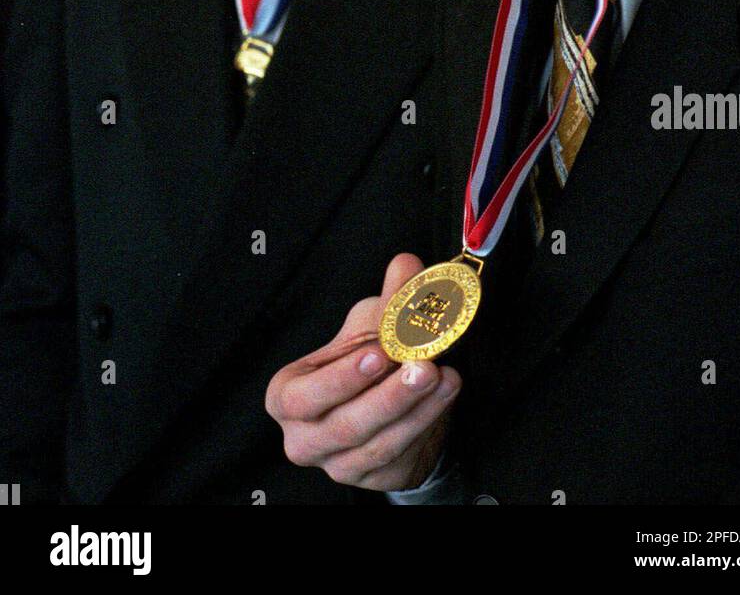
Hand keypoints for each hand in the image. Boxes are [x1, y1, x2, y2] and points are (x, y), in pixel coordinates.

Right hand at [265, 253, 461, 490]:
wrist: (383, 405)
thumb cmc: (364, 359)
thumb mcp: (369, 325)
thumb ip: (388, 298)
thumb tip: (406, 265)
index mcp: (288, 396)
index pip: (304, 395)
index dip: (340, 378)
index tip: (377, 353)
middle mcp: (304, 438)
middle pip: (344, 425)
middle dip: (388, 396)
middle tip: (422, 365)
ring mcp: (337, 465)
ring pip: (377, 443)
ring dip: (416, 408)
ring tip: (444, 375)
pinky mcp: (370, 479)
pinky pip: (399, 455)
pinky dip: (426, 422)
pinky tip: (445, 394)